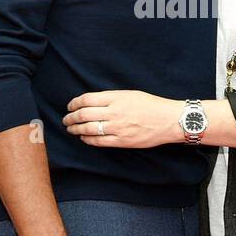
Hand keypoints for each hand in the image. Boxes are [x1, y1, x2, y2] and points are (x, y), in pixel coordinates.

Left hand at [63, 90, 178, 148]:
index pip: (87, 99)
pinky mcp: (122, 141)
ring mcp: (118, 128)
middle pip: (84, 114)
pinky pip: (99, 141)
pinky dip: (88, 139)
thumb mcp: (130, 94)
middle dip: (71, 117)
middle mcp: (115, 112)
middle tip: (66, 119)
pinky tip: (84, 137)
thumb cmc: (152, 105)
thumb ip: (112, 98)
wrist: (169, 120)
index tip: (70, 106)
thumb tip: (93, 102)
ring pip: (88, 129)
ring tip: (71, 129)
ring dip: (76, 129)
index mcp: (116, 98)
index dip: (74, 103)